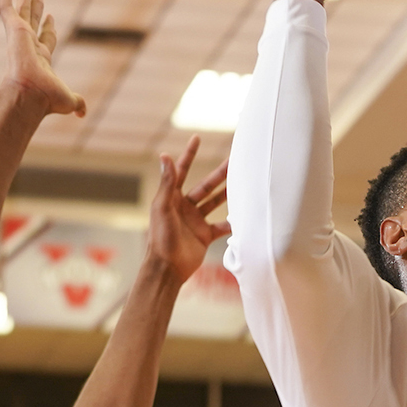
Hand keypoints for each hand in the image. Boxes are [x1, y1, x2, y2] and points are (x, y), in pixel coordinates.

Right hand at [0, 0, 85, 116]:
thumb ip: (78, 103)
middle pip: (33, 22)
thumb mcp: (69, 100)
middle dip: (35, 9)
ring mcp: (20, 38)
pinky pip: (6, 8)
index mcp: (42, 59)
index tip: (50, 17)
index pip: (46, 39)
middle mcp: (29, 47)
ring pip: (21, 13)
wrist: (30, 95)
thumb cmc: (47, 100)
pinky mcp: (13, 30)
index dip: (48, 28)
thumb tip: (83, 113)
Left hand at [147, 136, 230, 282]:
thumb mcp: (163, 207)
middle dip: (220, 174)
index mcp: (172, 198)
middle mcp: (185, 207)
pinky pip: (222, 226)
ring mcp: (196, 221)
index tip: (197, 139)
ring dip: (228, 193)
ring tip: (244, 182)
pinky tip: (245, 216)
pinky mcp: (205, 235)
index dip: (189, 154)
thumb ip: (167, 182)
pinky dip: (233, 222)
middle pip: (206, 186)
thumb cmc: (161, 237)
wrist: (168, 268)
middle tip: (235, 160)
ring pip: (216, 203)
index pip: (181, 171)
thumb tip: (165, 155)